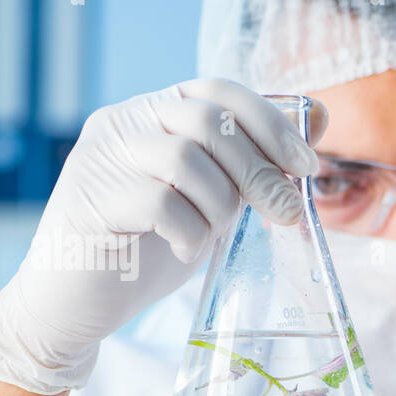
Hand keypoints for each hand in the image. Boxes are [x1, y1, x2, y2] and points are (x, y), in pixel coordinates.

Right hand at [0, 78, 324, 393]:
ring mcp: (99, 158)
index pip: (218, 90)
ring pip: (184, 158)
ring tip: (215, 235)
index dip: (271, 123)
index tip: (306, 166)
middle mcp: (122, 123)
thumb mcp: (214, 203)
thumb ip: (255, 165)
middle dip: (260, 169)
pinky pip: (159, 203)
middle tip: (284, 213)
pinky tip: (184, 251)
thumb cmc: (148, 250)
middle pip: (207, 119)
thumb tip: (319, 118)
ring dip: (221, 204)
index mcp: (153, 114)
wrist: (76, 305)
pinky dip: (188, 232)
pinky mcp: (88, 200)